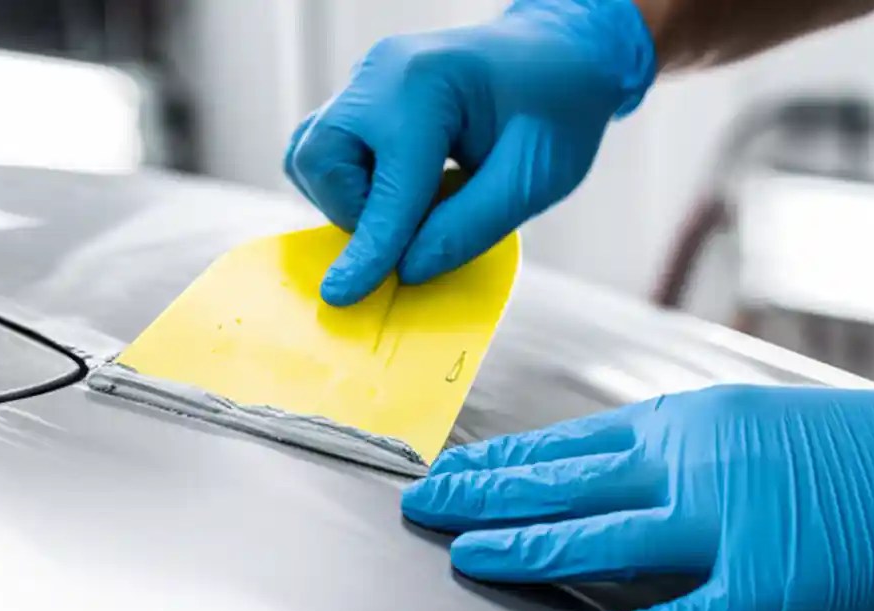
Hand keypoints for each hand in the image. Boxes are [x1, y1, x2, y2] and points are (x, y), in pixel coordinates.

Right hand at [285, 0, 656, 305]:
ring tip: (408, 203)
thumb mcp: (534, 176)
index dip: (371, 248)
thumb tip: (405, 271)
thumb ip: (469, 227)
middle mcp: (381, 73)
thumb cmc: (560, 107)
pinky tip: (394, 187)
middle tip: (413, 226)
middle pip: (321, 161)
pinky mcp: (359, 95)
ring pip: (311, 157)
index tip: (342, 295)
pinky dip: (348, 183)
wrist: (562, 52)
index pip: (387, 185)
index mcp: (428, 83)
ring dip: (349, 199)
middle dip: (356, 212)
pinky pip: (323, 149)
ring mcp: (365, 79)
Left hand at [401, 385, 873, 610]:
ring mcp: (725, 525)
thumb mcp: (735, 419)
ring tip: (468, 556)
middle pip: (563, 485)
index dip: (499, 463)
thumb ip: (663, 446)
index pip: (564, 445)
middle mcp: (691, 466)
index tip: (450, 470)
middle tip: (425, 505)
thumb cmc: (834, 443)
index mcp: (682, 424)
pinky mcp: (764, 586)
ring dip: (527, 549)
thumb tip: (592, 467)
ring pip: (601, 540)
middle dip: (484, 497)